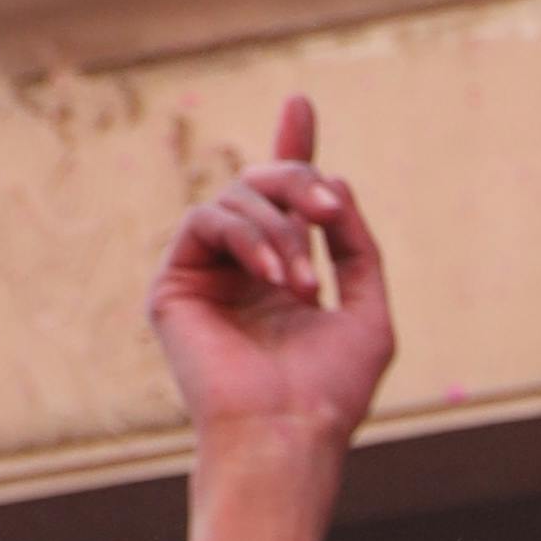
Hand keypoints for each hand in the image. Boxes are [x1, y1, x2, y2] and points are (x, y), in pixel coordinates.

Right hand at [146, 92, 391, 473]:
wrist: (288, 437)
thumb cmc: (330, 392)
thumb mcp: (368, 312)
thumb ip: (358, 247)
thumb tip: (337, 181)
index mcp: (282, 277)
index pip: (284, 202)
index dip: (294, 150)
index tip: (301, 103)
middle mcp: (240, 271)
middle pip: (263, 185)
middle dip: (299, 180)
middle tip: (329, 208)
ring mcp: (204, 275)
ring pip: (236, 198)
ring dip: (280, 229)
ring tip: (303, 284)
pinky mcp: (172, 284)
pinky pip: (206, 220)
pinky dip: (247, 238)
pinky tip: (275, 278)